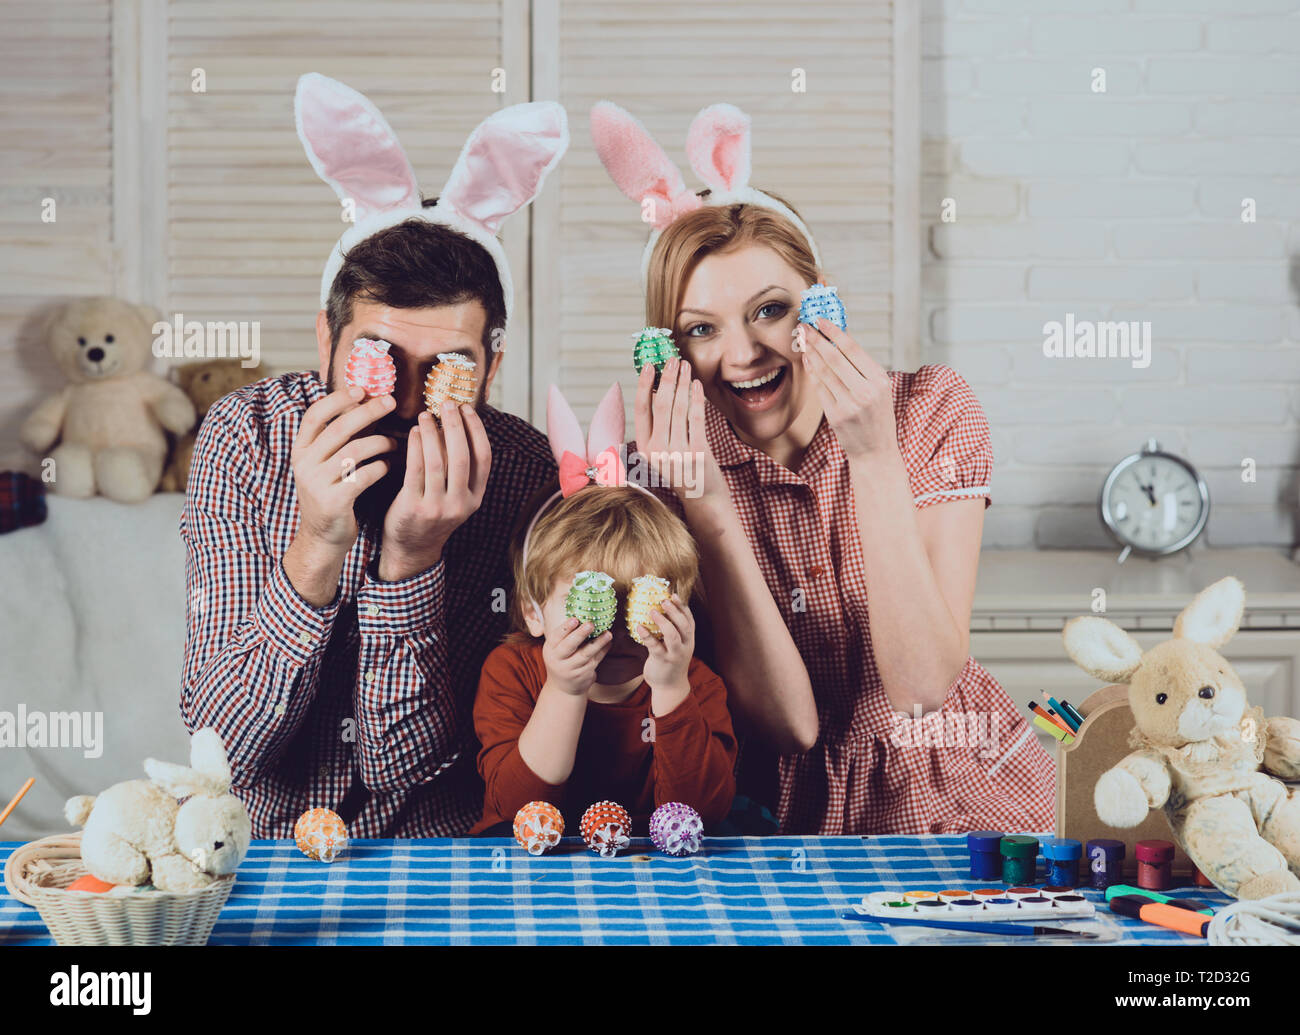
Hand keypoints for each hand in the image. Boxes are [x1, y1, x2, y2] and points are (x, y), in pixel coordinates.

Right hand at [290, 386, 397, 551]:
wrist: (322, 536)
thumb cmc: (330, 492)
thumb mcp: (323, 464)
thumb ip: (336, 439)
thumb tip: (362, 402)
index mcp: (301, 450)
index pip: (315, 415)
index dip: (338, 399)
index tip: (361, 389)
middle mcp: (305, 464)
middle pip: (339, 429)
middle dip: (368, 412)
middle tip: (390, 402)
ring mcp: (317, 483)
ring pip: (354, 451)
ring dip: (380, 442)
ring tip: (393, 442)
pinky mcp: (333, 501)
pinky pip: (363, 476)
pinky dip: (379, 467)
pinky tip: (387, 466)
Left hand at [379, 401, 490, 580]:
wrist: (412, 549)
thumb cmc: (433, 514)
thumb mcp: (456, 497)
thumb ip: (459, 469)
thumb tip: (455, 424)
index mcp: (475, 498)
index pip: (483, 457)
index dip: (477, 430)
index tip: (467, 409)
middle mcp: (460, 504)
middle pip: (462, 456)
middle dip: (455, 425)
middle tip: (447, 404)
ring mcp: (437, 507)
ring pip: (437, 461)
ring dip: (432, 433)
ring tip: (426, 415)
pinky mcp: (414, 507)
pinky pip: (415, 470)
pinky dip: (415, 447)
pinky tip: (414, 433)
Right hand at [542, 615, 612, 696]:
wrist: (563, 688)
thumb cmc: (561, 660)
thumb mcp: (556, 650)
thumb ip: (565, 636)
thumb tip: (582, 613)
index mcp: (550, 650)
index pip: (556, 637)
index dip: (565, 628)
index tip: (575, 619)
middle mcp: (558, 660)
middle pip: (569, 646)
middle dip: (580, 634)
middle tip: (591, 624)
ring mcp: (571, 669)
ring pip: (586, 654)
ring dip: (598, 643)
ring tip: (608, 634)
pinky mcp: (583, 675)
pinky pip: (595, 660)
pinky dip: (603, 650)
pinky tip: (609, 642)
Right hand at [633, 356, 725, 504]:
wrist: (702, 497)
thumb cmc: (683, 469)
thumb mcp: (663, 451)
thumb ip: (658, 426)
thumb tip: (657, 390)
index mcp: (644, 448)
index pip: (640, 410)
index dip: (643, 385)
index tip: (649, 366)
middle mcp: (657, 451)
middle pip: (660, 405)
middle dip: (666, 378)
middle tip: (672, 359)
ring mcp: (677, 453)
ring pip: (678, 408)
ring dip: (682, 383)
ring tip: (686, 366)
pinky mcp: (698, 454)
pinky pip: (696, 419)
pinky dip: (696, 399)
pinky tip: (697, 385)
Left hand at [640, 594, 693, 697]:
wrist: (670, 686)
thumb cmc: (671, 661)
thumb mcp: (677, 646)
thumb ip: (673, 631)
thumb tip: (658, 609)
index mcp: (689, 640)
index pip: (690, 620)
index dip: (683, 607)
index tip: (674, 595)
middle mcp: (685, 646)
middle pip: (684, 626)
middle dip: (675, 611)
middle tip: (664, 600)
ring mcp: (674, 654)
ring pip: (673, 636)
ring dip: (663, 622)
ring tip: (652, 611)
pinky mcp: (662, 661)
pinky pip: (655, 647)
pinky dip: (647, 635)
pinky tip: (639, 627)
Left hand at [799, 318, 898, 460]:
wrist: (875, 450)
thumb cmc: (877, 415)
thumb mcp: (880, 388)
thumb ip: (862, 366)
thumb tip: (840, 337)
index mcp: (880, 380)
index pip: (853, 349)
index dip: (834, 332)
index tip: (821, 320)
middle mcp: (865, 391)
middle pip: (835, 358)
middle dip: (816, 339)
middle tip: (804, 325)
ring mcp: (849, 405)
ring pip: (824, 371)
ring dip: (810, 352)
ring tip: (802, 339)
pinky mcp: (835, 415)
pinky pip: (819, 388)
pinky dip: (811, 371)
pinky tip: (806, 359)